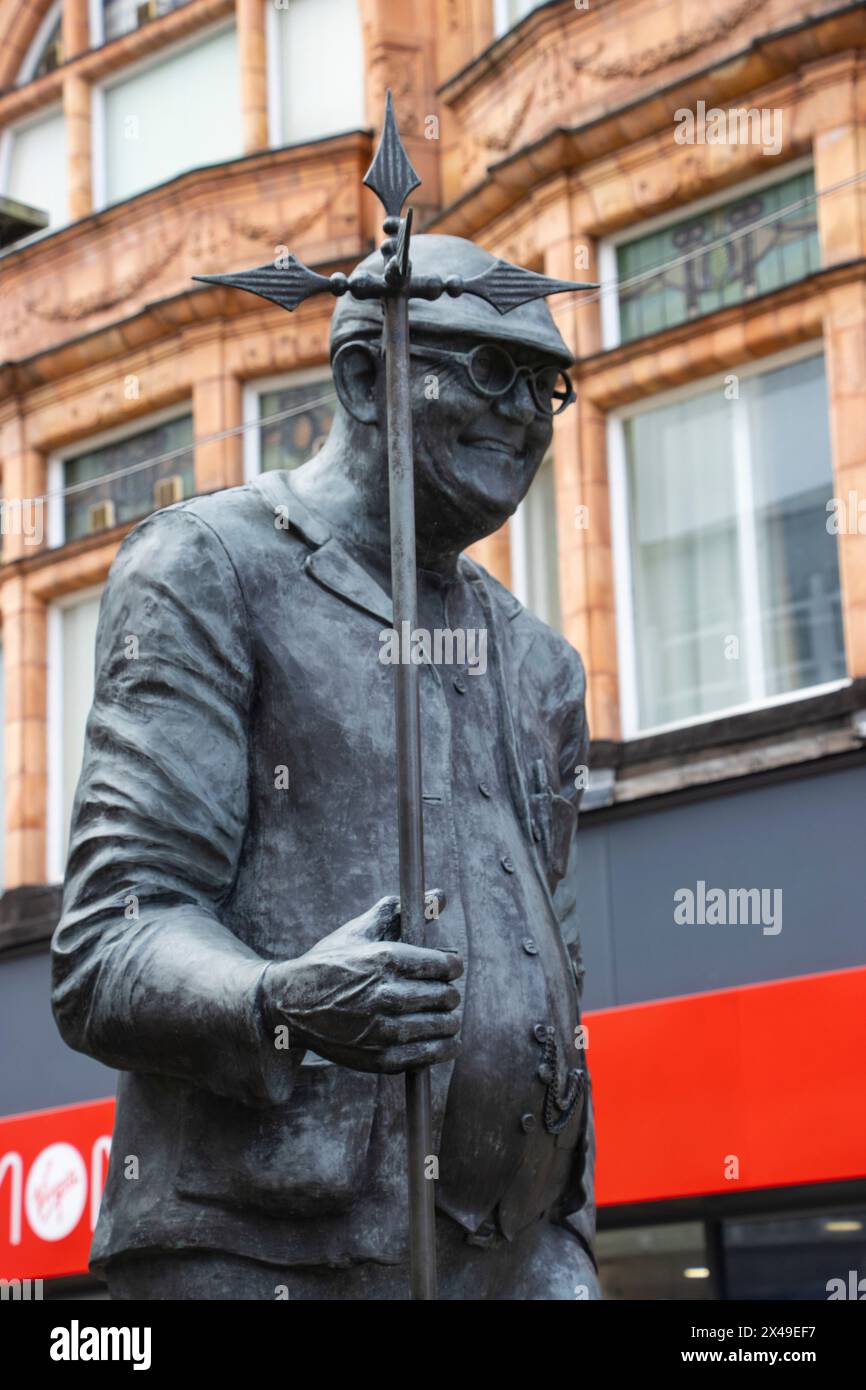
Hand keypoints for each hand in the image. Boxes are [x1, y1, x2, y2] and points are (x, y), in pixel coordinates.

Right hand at [262, 893, 462, 1073]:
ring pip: (442, 1026)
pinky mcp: (380, 1058)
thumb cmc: (328, 963)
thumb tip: (440, 895)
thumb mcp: (359, 931)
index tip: (448, 968)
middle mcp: (386, 994)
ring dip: (449, 1020)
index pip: (444, 965)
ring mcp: (383, 1029)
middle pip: (446, 996)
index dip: (452, 966)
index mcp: (385, 959)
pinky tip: (446, 1041)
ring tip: (445, 1016)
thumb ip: (400, 912)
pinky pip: (428, 1055)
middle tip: (444, 993)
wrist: (289, 1006)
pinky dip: (443, 1048)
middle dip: (449, 993)